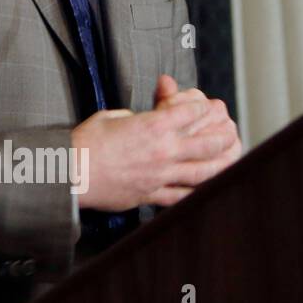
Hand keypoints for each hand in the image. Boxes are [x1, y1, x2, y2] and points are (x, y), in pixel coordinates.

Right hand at [70, 75, 241, 210]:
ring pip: (204, 171)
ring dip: (222, 164)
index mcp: (152, 126)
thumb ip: (134, 116)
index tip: (206, 106)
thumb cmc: (85, 143)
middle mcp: (163, 151)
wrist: (71, 172)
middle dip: (224, 135)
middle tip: (230, 132)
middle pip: (208, 143)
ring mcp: (161, 175)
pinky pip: (182, 195)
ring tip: (231, 158)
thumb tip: (143, 117)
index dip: (202, 107)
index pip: (191, 113)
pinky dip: (198, 191)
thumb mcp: (110, 116)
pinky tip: (207, 188)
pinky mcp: (152, 194)